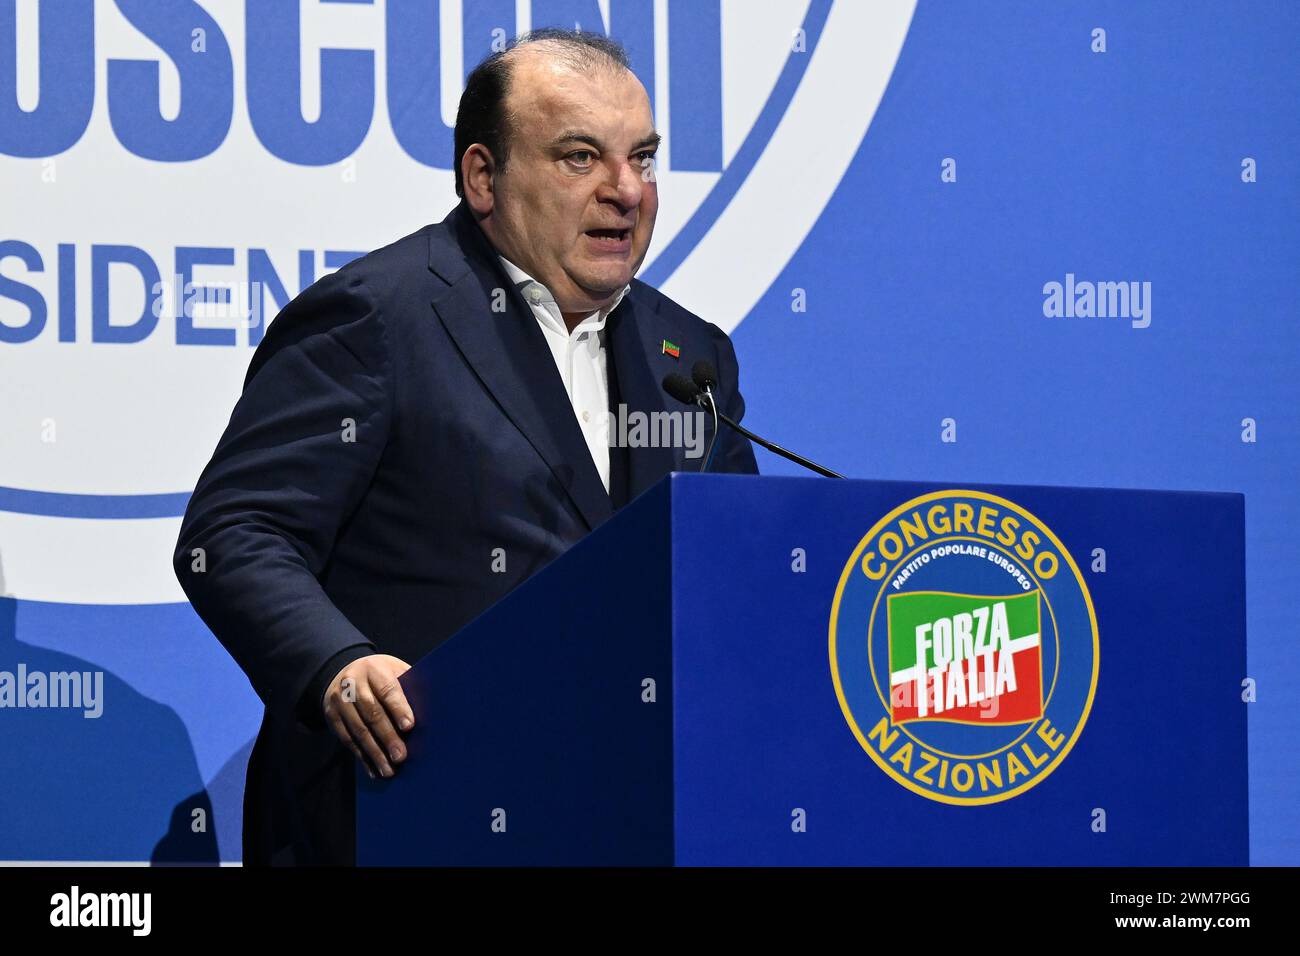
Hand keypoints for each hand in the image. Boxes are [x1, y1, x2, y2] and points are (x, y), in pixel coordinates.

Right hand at [322, 654, 413, 778]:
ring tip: (389, 770)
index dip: (398, 708)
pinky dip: (362, 756)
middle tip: (401, 756)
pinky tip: (373, 769)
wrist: (343, 672)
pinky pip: (347, 739)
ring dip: (374, 753)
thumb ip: (408, 686)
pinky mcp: (332, 716)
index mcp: (373, 669)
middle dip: (387, 737)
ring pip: (358, 730)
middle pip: (372, 713)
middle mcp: (352, 683)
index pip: (387, 689)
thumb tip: (431, 711)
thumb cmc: (380, 676)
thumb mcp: (394, 670)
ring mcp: (339, 700)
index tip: (409, 727)